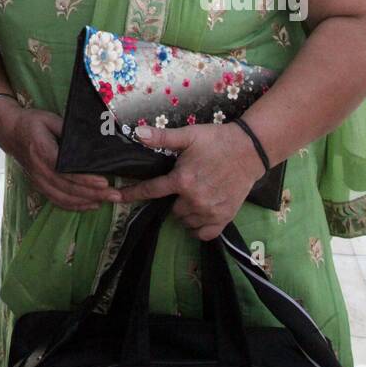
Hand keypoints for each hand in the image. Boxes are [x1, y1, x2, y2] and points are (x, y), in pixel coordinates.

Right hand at [0, 105, 120, 212]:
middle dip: (93, 194)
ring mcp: (38, 180)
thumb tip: (89, 141)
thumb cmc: (31, 122)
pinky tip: (90, 205)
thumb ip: (68, 130)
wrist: (9, 131)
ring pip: (64, 198)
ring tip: (107, 201)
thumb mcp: (49, 119)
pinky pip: (57, 201)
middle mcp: (39, 170)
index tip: (104, 182)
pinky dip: (75, 206)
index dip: (84, 179)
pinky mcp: (38, 185)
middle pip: (68, 188)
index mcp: (42, 151)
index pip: (65, 170)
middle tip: (115, 195)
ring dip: (87, 202)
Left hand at [113, 122, 261, 238]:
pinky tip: (202, 213)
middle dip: (174, 200)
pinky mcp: (224, 218)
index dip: (131, 194)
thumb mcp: (188, 135)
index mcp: (182, 180)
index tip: (116, 198)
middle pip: (171, 209)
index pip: (151, 190)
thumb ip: (162, 137)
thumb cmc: (216, 140)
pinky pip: (203, 233)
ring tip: (195, 196)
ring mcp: (209, 212)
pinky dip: (199, 227)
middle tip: (184, 186)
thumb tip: (137, 133)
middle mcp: (193, 200)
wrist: (249, 151)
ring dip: (185, 213)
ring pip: (185, 221)